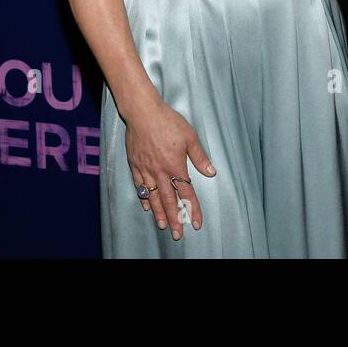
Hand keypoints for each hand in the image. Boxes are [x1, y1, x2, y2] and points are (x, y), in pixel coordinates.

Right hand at [124, 101, 215, 240]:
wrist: (142, 112)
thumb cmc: (167, 121)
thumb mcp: (190, 136)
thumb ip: (200, 157)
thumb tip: (211, 172)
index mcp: (175, 165)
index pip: (186, 192)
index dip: (192, 208)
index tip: (196, 223)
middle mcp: (160, 171)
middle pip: (169, 200)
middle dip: (174, 218)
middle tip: (178, 234)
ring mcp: (146, 169)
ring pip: (154, 196)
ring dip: (159, 213)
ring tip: (163, 226)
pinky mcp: (135, 165)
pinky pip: (140, 186)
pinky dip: (144, 198)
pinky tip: (147, 206)